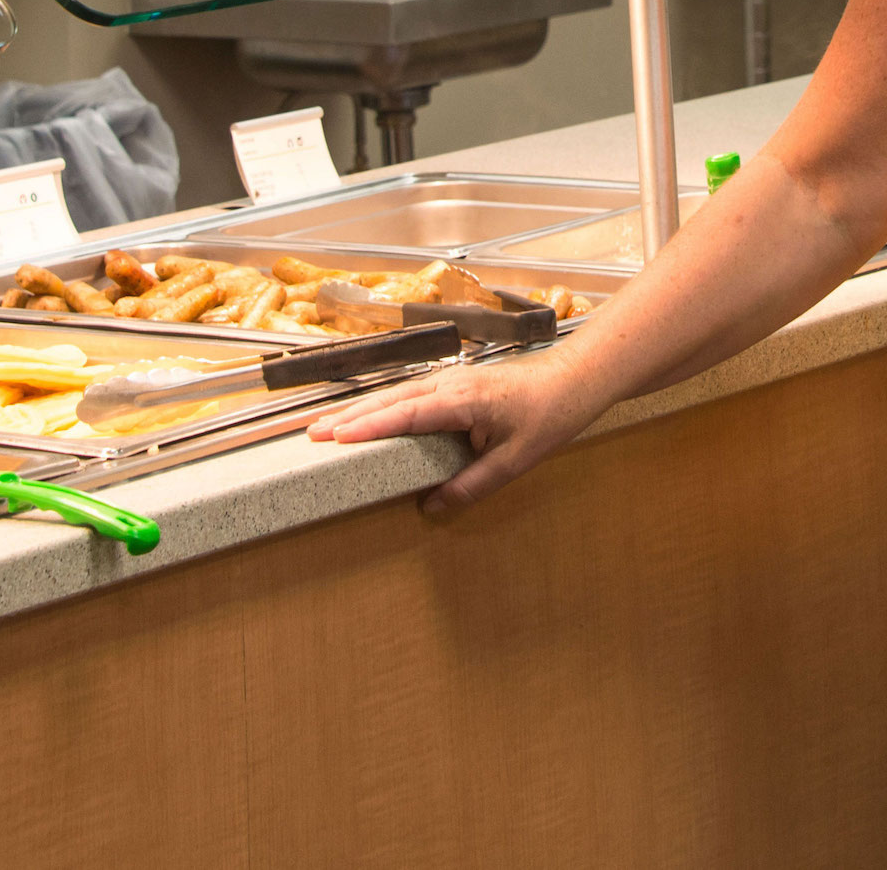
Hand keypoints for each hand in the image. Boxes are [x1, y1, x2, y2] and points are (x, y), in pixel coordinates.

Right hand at [305, 349, 600, 514]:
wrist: (574, 380)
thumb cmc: (549, 414)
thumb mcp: (514, 461)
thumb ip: (472, 485)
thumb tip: (431, 507)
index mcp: (462, 399)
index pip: (405, 413)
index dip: (368, 426)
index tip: (335, 436)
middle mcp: (451, 383)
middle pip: (391, 400)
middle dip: (351, 417)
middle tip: (312, 433)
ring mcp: (453, 379)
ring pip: (398, 394)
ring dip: (364, 410)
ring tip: (329, 426)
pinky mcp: (457, 383)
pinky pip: (412, 394)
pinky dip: (386, 406)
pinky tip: (372, 418)